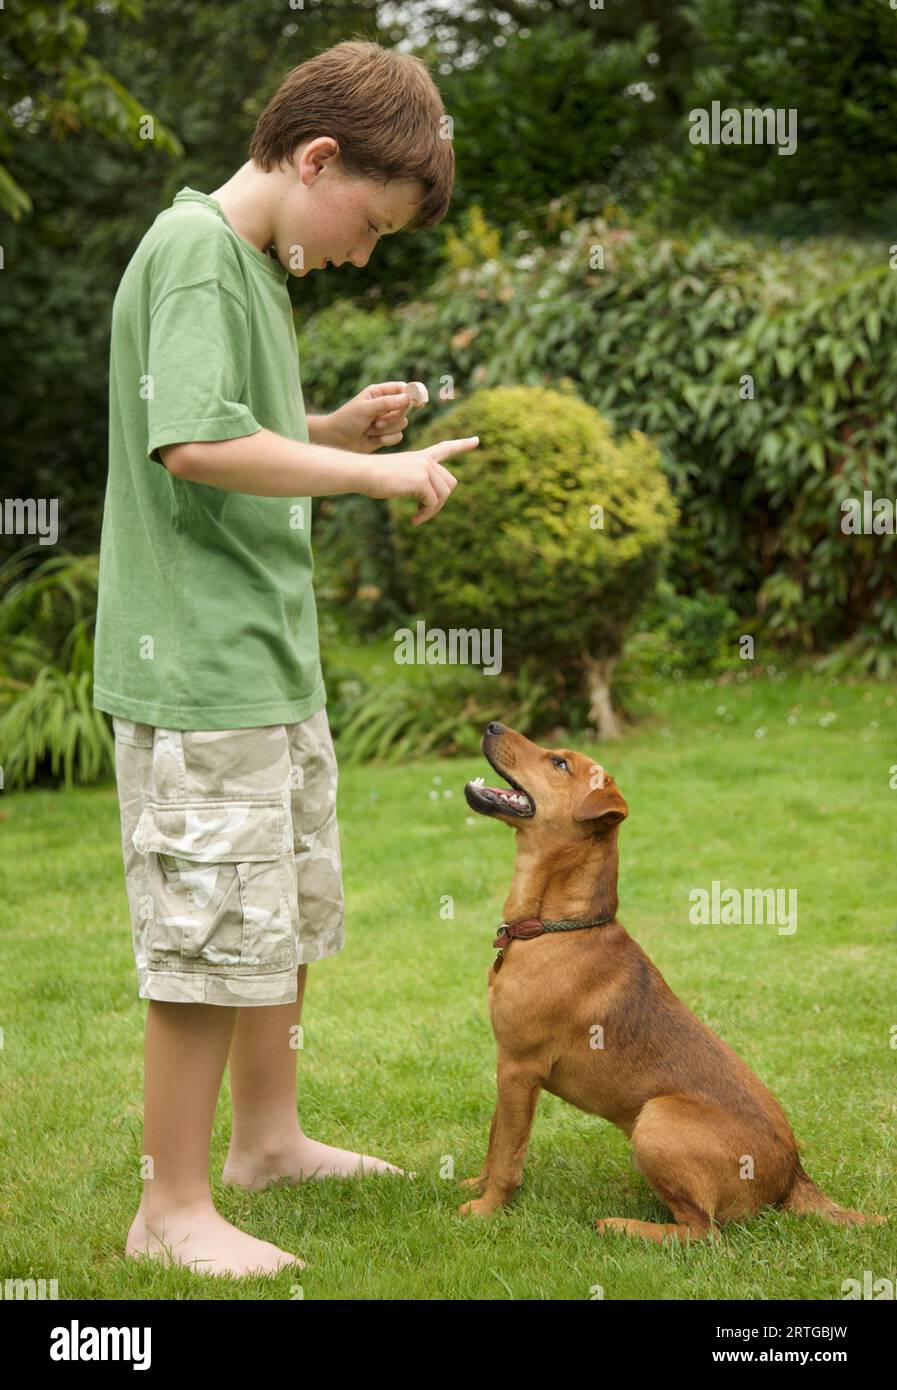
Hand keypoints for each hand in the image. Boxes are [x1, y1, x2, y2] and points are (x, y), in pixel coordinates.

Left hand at [317, 381, 419, 452]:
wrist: (336, 440)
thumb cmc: (347, 419)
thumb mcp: (365, 408)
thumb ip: (386, 403)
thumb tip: (407, 399)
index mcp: (379, 392)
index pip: (402, 388)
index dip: (412, 394)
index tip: (419, 401)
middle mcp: (385, 405)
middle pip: (405, 408)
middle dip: (393, 417)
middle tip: (377, 420)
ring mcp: (387, 420)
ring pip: (403, 423)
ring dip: (386, 429)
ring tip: (370, 429)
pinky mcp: (387, 435)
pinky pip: (398, 436)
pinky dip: (386, 439)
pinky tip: (372, 438)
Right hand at [361, 436, 478, 524]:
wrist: (363, 472)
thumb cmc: (374, 477)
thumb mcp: (399, 476)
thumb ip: (417, 482)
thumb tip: (432, 499)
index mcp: (421, 457)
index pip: (445, 448)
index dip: (461, 445)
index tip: (476, 441)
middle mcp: (426, 461)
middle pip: (449, 483)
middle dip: (440, 501)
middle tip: (423, 512)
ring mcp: (425, 469)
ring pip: (443, 495)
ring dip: (432, 510)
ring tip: (418, 516)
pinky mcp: (421, 480)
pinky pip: (432, 503)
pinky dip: (425, 514)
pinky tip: (414, 519)